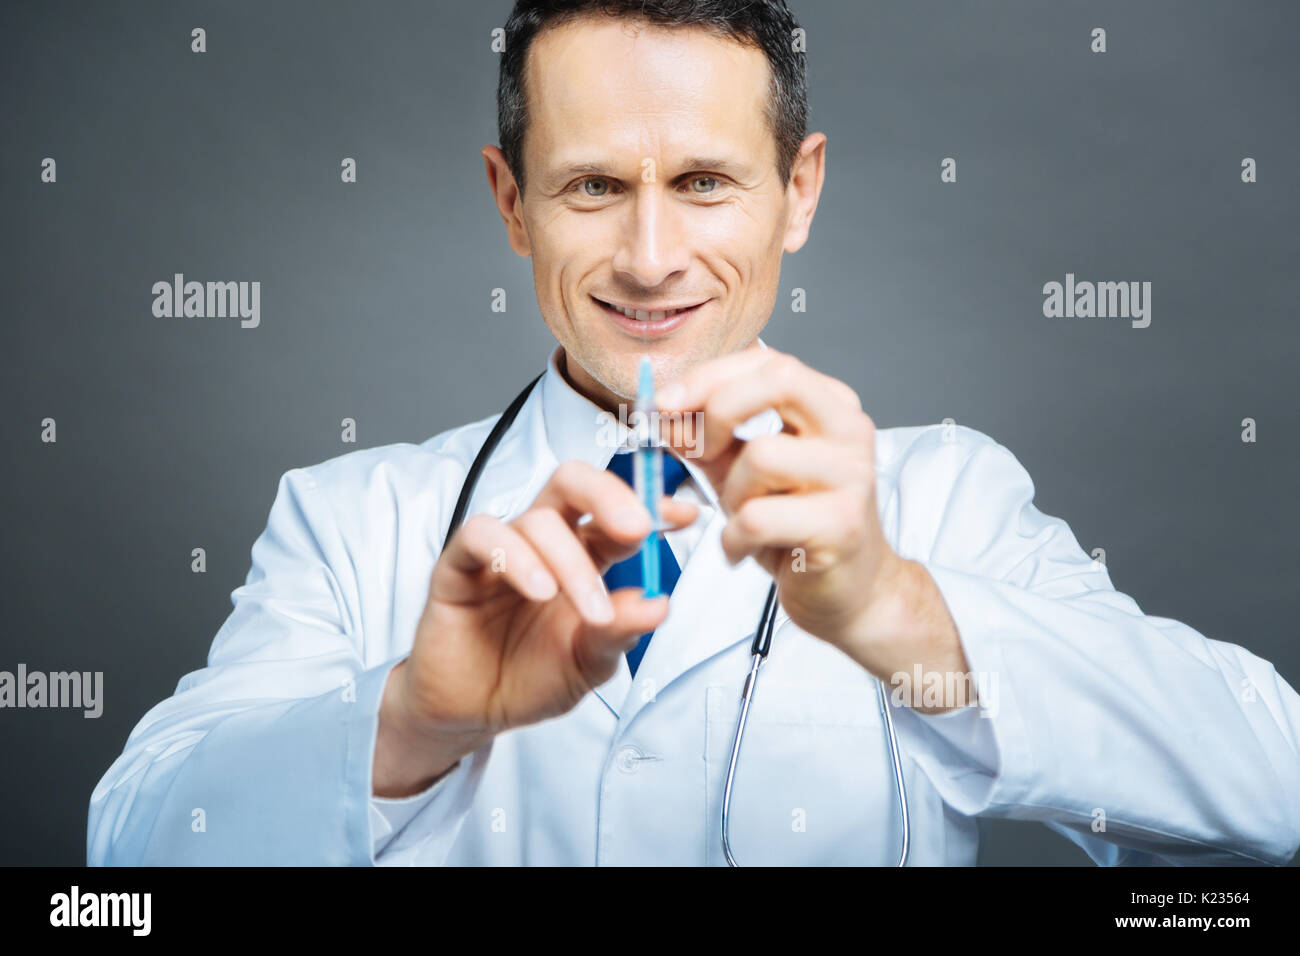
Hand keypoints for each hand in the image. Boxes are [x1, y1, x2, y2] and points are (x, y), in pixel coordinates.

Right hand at [375, 460, 696, 796]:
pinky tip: (539, 589)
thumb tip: (657, 604)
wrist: (472, 712)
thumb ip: (619, 632)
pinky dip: (515, 557)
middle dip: (609, 494)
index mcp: (585, 556)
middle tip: (636, 528)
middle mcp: (546, 543)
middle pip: (573, 483)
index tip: (685, 515)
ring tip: (589, 610)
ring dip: (572, 563)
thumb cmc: (530, 678)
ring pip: (539, 519)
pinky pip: (482, 535)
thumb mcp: (589, 663)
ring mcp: (503, 549)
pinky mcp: (459, 565)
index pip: (618, 513)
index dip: (651, 504)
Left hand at [656, 346, 965, 694]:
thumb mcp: (741, 472)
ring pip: (763, 456)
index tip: (665, 402)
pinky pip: (760, 517)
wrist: (847, 592)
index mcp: (829, 405)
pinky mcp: (842, 524)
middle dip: (719, 411)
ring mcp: (851, 476)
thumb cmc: (795, 527)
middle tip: (699, 450)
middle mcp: (848, 430)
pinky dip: (733, 538)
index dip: (709, 376)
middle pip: (779, 381)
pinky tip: (742, 549)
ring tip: (740, 519)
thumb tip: (663, 412)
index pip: (768, 362)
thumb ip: (705, 439)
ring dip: (731, 493)